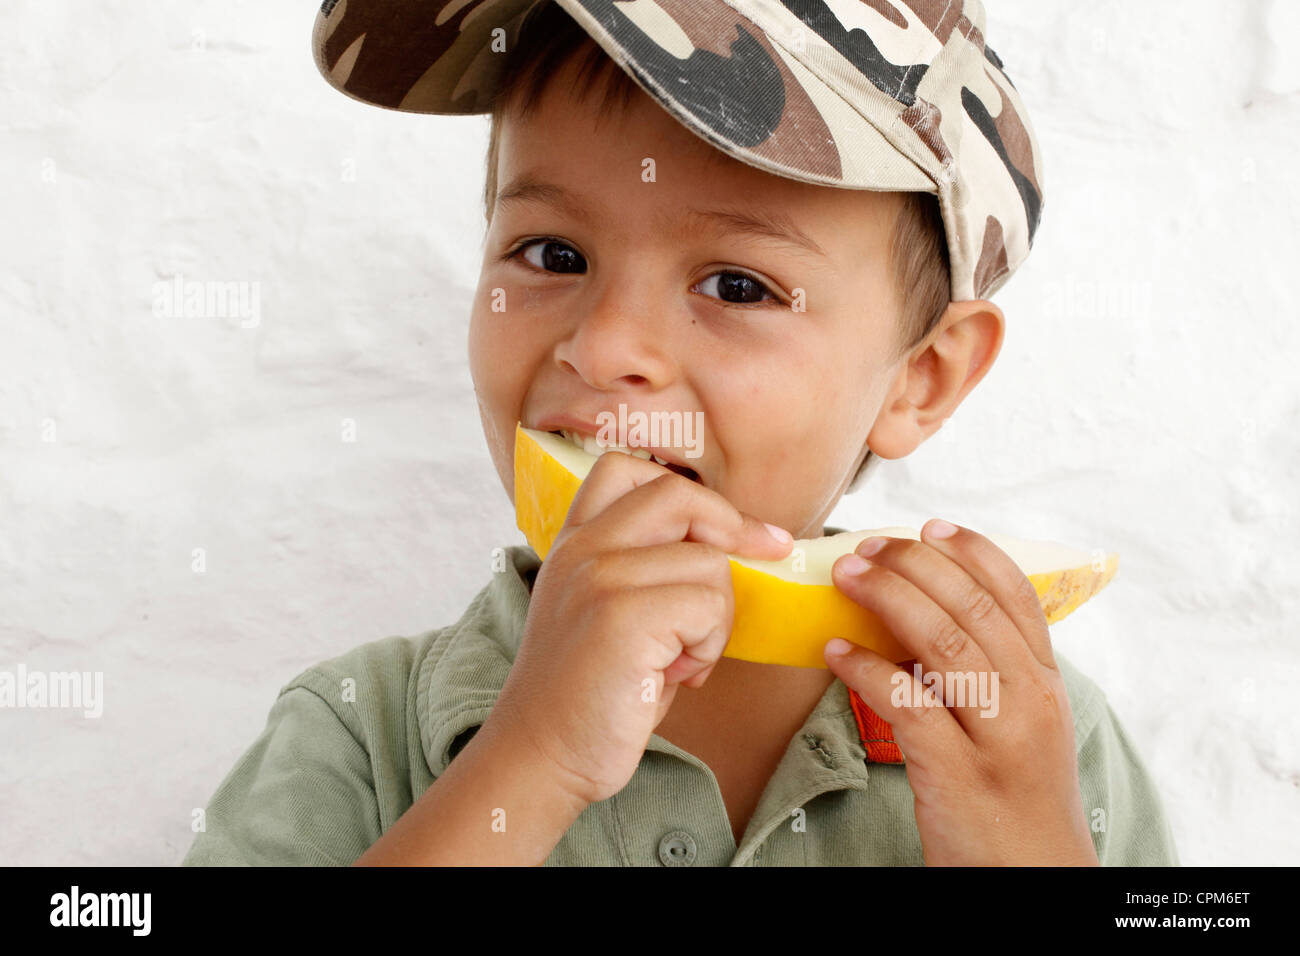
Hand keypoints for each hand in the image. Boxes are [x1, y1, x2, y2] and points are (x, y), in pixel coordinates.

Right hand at [490, 449, 792, 806]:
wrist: (542, 756)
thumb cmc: (592, 691)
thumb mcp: (608, 610)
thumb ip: (650, 567)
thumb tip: (743, 542)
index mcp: (574, 543)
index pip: (626, 469)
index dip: (690, 492)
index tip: (732, 531)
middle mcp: (582, 550)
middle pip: (678, 496)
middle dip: (731, 531)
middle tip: (755, 565)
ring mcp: (598, 579)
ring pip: (709, 563)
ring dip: (716, 617)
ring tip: (681, 657)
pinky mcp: (621, 617)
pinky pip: (709, 606)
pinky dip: (709, 646)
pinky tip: (676, 675)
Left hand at [823, 519, 1098, 865]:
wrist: (1035, 880)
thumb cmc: (1016, 801)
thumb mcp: (1022, 729)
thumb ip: (990, 675)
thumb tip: (923, 621)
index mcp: (1047, 683)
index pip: (1016, 595)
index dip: (972, 551)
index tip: (929, 525)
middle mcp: (1031, 701)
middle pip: (972, 607)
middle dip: (915, 564)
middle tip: (867, 545)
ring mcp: (999, 737)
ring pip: (944, 643)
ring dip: (888, 599)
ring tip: (847, 576)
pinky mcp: (958, 774)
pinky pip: (908, 704)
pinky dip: (867, 670)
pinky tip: (836, 652)